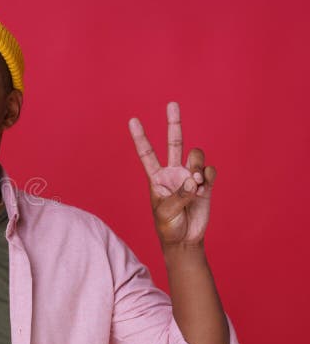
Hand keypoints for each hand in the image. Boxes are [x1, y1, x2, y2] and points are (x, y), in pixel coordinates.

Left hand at [128, 102, 215, 247]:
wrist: (184, 240)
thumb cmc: (167, 226)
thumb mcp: (165, 212)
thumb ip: (179, 194)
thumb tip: (194, 179)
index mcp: (156, 177)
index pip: (146, 153)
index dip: (140, 137)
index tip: (132, 119)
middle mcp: (173, 172)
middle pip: (174, 142)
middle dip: (174, 122)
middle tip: (172, 103)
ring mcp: (190, 176)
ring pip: (196, 155)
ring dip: (196, 166)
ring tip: (195, 183)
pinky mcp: (206, 184)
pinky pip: (210, 170)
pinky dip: (208, 177)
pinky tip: (203, 187)